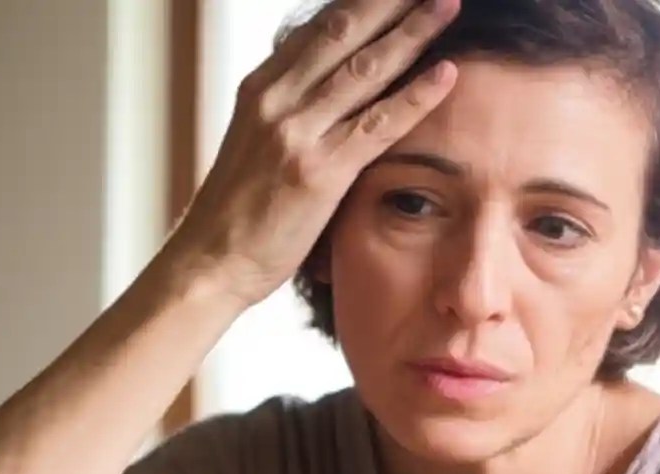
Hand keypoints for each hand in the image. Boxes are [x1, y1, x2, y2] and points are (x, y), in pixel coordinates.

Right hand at [172, 0, 459, 305]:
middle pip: (344, 32)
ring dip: (414, 31)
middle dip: (390, 0)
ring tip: (449, 5)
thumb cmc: (237, 210)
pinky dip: (417, 95)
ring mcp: (297, 134)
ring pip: (367, 69)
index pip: (320, 27)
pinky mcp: (319, 172)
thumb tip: (326, 84)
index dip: (361, 2)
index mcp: (261, 88)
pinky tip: (448, 72)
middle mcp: (276, 100)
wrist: (210, 261)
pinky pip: (379, 124)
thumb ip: (289, 109)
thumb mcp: (255, 142)